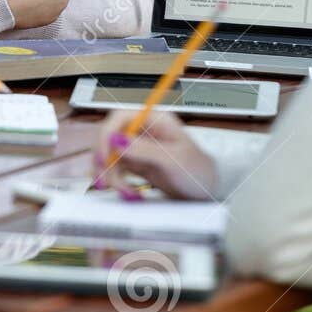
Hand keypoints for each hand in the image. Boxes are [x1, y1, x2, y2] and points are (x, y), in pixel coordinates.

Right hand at [93, 110, 216, 200]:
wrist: (208, 191)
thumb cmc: (199, 171)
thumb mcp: (173, 160)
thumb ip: (145, 149)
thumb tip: (115, 140)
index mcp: (155, 120)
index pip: (120, 118)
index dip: (107, 134)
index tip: (103, 156)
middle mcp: (144, 131)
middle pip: (109, 137)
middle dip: (104, 160)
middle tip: (105, 181)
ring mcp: (139, 147)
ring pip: (110, 155)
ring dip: (111, 175)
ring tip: (126, 193)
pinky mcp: (136, 164)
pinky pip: (117, 169)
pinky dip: (118, 182)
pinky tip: (129, 193)